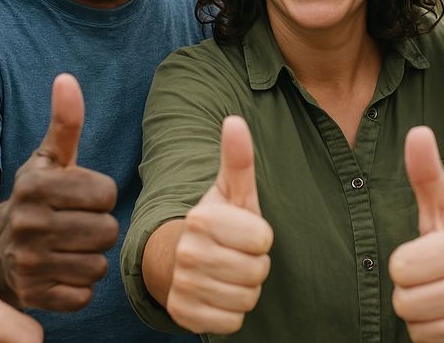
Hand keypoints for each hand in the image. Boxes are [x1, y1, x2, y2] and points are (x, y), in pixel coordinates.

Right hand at [0, 73, 118, 309]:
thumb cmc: (34, 197)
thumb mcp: (47, 159)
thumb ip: (64, 122)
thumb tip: (67, 79)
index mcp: (35, 186)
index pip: (106, 194)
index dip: (100, 196)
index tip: (81, 198)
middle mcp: (29, 224)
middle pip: (106, 231)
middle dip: (97, 229)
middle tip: (76, 225)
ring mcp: (29, 263)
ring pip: (98, 265)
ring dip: (89, 258)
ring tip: (68, 247)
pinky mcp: (33, 295)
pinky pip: (84, 295)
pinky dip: (78, 286)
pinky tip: (60, 270)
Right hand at [166, 116, 273, 333]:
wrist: (180, 259)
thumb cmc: (219, 222)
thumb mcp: (232, 191)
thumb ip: (238, 158)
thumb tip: (235, 121)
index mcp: (202, 218)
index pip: (263, 239)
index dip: (260, 237)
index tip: (243, 231)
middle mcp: (187, 251)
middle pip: (257, 272)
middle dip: (254, 265)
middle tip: (237, 254)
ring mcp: (182, 284)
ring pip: (246, 299)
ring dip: (244, 289)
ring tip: (228, 273)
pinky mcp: (183, 313)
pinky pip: (231, 323)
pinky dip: (231, 313)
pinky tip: (218, 294)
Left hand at [389, 126, 443, 341]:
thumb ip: (426, 172)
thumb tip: (417, 133)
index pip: (401, 269)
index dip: (405, 262)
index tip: (424, 255)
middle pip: (405, 302)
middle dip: (411, 290)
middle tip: (431, 278)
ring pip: (417, 329)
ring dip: (422, 315)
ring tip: (441, 296)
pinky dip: (435, 336)